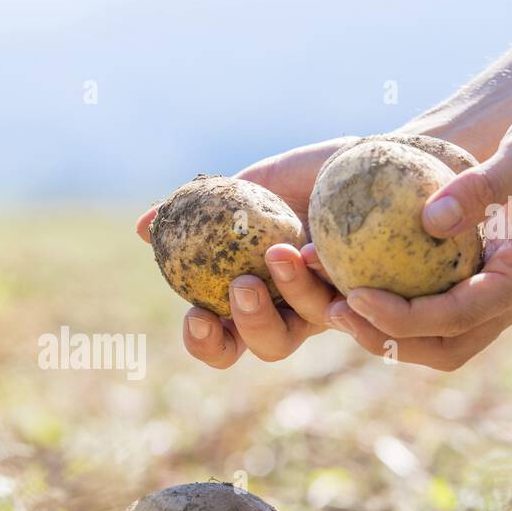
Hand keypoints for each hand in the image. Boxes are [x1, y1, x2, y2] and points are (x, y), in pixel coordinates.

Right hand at [136, 138, 354, 367]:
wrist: (362, 162)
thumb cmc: (299, 180)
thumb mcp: (240, 191)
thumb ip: (194, 214)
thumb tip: (143, 228)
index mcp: (254, 298)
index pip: (223, 341)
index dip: (205, 343)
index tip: (196, 317)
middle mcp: (293, 310)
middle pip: (266, 348)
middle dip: (248, 327)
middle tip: (242, 288)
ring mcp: (331, 303)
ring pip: (306, 327)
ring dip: (288, 293)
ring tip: (278, 252)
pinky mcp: (368, 291)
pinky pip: (344, 297)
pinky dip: (322, 277)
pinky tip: (314, 250)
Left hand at [329, 93, 511, 369]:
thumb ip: (485, 185)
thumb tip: (429, 221)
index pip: (456, 317)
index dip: (401, 317)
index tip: (353, 296)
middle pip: (441, 348)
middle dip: (384, 339)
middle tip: (331, 311)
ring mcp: (498, 296)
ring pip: (434, 338)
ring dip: (381, 329)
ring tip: (326, 299)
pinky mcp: (480, 281)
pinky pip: (431, 307)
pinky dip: (391, 303)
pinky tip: (347, 273)